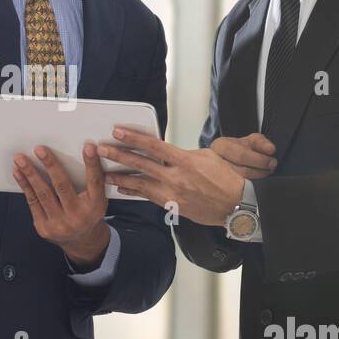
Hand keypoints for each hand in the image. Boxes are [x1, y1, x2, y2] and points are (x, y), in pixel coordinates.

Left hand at [12, 143, 110, 265]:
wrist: (81, 242)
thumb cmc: (88, 213)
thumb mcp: (97, 198)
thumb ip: (93, 179)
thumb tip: (86, 150)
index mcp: (95, 206)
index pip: (94, 181)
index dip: (91, 164)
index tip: (88, 147)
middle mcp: (78, 216)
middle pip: (62, 186)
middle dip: (50, 165)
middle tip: (40, 150)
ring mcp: (59, 224)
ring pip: (43, 194)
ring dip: (30, 174)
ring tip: (21, 160)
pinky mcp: (44, 228)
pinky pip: (32, 203)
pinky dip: (25, 186)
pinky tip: (19, 173)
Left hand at [100, 128, 276, 226]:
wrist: (237, 204)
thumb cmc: (226, 178)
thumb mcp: (207, 157)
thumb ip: (183, 155)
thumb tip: (167, 152)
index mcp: (185, 160)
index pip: (154, 146)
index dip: (134, 138)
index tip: (118, 132)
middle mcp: (176, 177)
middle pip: (141, 164)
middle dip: (119, 156)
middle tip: (101, 150)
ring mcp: (173, 193)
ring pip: (141, 183)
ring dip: (121, 177)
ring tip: (105, 173)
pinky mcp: (173, 205)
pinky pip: (149, 197)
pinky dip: (134, 191)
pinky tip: (122, 188)